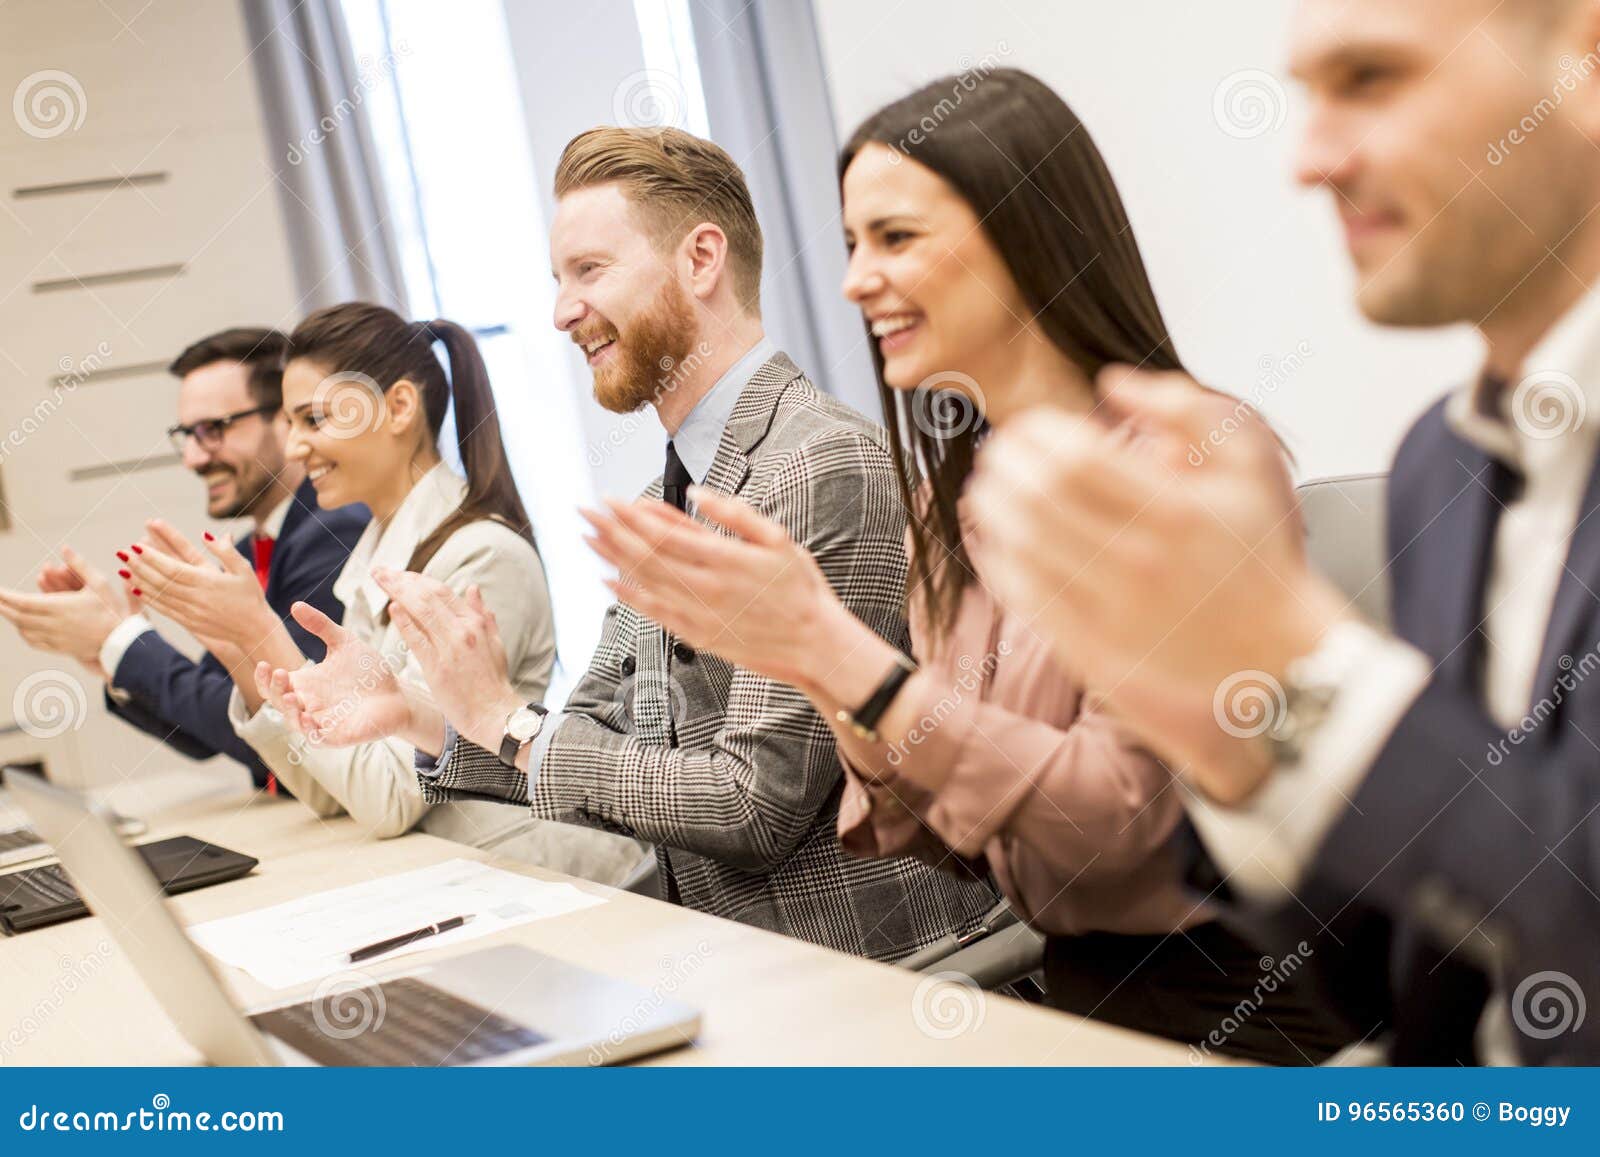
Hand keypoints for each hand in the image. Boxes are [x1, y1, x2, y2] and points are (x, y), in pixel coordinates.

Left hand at [0, 546, 129, 664]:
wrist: (121, 642)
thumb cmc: (112, 611)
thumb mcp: (99, 583)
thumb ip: (80, 565)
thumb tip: (64, 547)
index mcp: (61, 607)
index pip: (24, 601)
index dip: (5, 595)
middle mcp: (54, 624)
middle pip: (18, 615)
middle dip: (1, 606)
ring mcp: (55, 638)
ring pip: (23, 628)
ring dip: (10, 617)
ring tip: (3, 608)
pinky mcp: (58, 647)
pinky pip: (32, 640)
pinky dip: (22, 631)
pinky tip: (20, 625)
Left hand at [120, 520, 280, 658]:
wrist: (254, 630)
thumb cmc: (251, 596)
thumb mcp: (244, 569)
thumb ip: (226, 551)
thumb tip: (206, 535)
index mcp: (208, 582)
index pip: (173, 568)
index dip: (153, 557)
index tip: (137, 545)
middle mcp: (196, 598)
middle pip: (161, 580)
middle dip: (140, 565)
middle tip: (124, 552)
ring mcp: (190, 612)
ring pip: (159, 594)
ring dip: (139, 580)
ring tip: (124, 567)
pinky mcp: (189, 622)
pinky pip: (163, 608)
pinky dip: (148, 598)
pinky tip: (136, 588)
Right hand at [259, 602, 419, 746]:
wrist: (397, 692)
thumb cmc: (367, 670)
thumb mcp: (344, 642)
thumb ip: (321, 625)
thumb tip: (295, 605)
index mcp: (304, 684)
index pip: (273, 684)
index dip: (265, 677)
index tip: (265, 664)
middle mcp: (307, 705)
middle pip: (278, 702)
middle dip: (275, 690)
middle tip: (282, 674)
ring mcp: (320, 722)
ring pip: (293, 722)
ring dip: (289, 711)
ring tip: (292, 696)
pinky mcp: (336, 736)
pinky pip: (316, 738)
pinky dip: (309, 731)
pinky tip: (308, 718)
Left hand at [374, 569, 522, 751]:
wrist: (495, 714)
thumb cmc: (493, 682)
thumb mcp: (495, 643)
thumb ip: (483, 615)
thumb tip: (472, 588)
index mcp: (476, 623)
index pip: (442, 591)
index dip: (418, 579)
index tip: (399, 573)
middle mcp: (463, 630)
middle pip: (427, 595)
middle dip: (401, 579)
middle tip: (380, 571)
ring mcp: (450, 647)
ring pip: (421, 610)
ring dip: (397, 591)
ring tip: (379, 580)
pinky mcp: (438, 667)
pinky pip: (418, 639)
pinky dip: (404, 621)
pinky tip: (391, 608)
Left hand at [580, 489, 857, 691]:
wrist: (814, 643)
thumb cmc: (800, 589)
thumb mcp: (778, 539)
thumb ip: (734, 514)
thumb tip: (695, 494)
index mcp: (725, 558)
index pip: (664, 532)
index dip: (631, 516)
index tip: (608, 500)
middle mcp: (706, 587)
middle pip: (645, 555)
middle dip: (610, 531)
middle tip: (584, 512)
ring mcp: (699, 614)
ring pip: (645, 582)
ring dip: (613, 558)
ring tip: (588, 538)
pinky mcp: (698, 634)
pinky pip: (655, 612)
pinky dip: (630, 596)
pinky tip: (610, 580)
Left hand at [966, 365, 1350, 801]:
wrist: (1275, 647)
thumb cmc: (1256, 546)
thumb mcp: (1247, 460)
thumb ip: (1184, 407)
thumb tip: (1110, 383)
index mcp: (1176, 511)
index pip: (1077, 458)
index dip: (1038, 434)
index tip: (1028, 424)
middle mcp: (1143, 562)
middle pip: (1040, 500)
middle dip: (1005, 465)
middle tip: (997, 450)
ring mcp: (1117, 610)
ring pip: (1024, 549)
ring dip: (992, 510)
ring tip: (986, 488)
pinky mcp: (1099, 648)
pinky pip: (1028, 598)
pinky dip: (998, 564)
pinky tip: (993, 539)